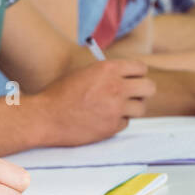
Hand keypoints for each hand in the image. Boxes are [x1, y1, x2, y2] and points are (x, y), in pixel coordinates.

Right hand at [35, 59, 156, 142]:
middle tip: (134, 95)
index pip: (141, 68)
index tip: (133, 79)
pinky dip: (117, 122)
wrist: (45, 116)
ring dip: (131, 109)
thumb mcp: (84, 73)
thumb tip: (125, 77)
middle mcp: (116, 87)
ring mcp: (116, 108)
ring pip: (141, 108)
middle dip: (143, 91)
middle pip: (149, 88)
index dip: (138, 74)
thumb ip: (106, 73)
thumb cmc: (59, 94)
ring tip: (115, 108)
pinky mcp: (112, 127)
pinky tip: (101, 119)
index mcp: (108, 69)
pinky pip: (125, 123)